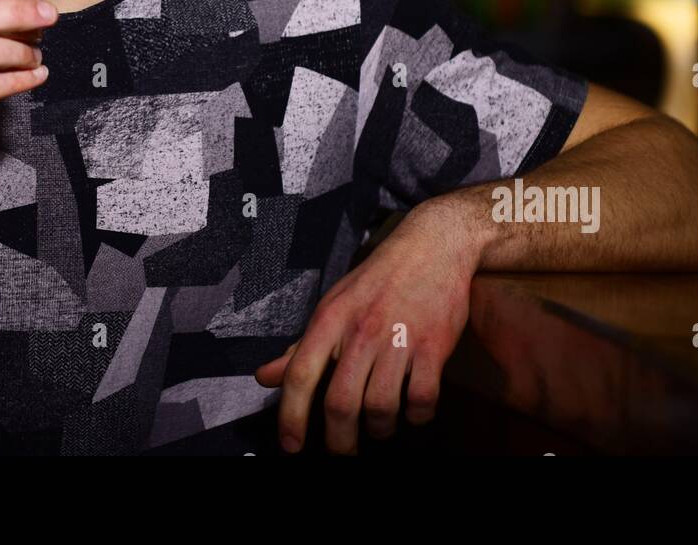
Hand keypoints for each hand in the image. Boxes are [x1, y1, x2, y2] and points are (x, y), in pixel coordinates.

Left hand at [254, 196, 480, 453]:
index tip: (291, 447)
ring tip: (379, 427)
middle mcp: (361, 330)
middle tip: (343, 450)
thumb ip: (301, 347)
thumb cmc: (378, 280)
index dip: (291, 417)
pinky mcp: (434, 346)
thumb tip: (263, 378)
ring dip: (379, 430)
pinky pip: (422, 399)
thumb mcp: (334, 304)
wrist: (433, 245)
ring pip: (381, 408)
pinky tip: (413, 410)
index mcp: (331, 318)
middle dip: (340, 441)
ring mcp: (399, 339)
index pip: (300, 374)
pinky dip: (417, 416)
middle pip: (341, 403)